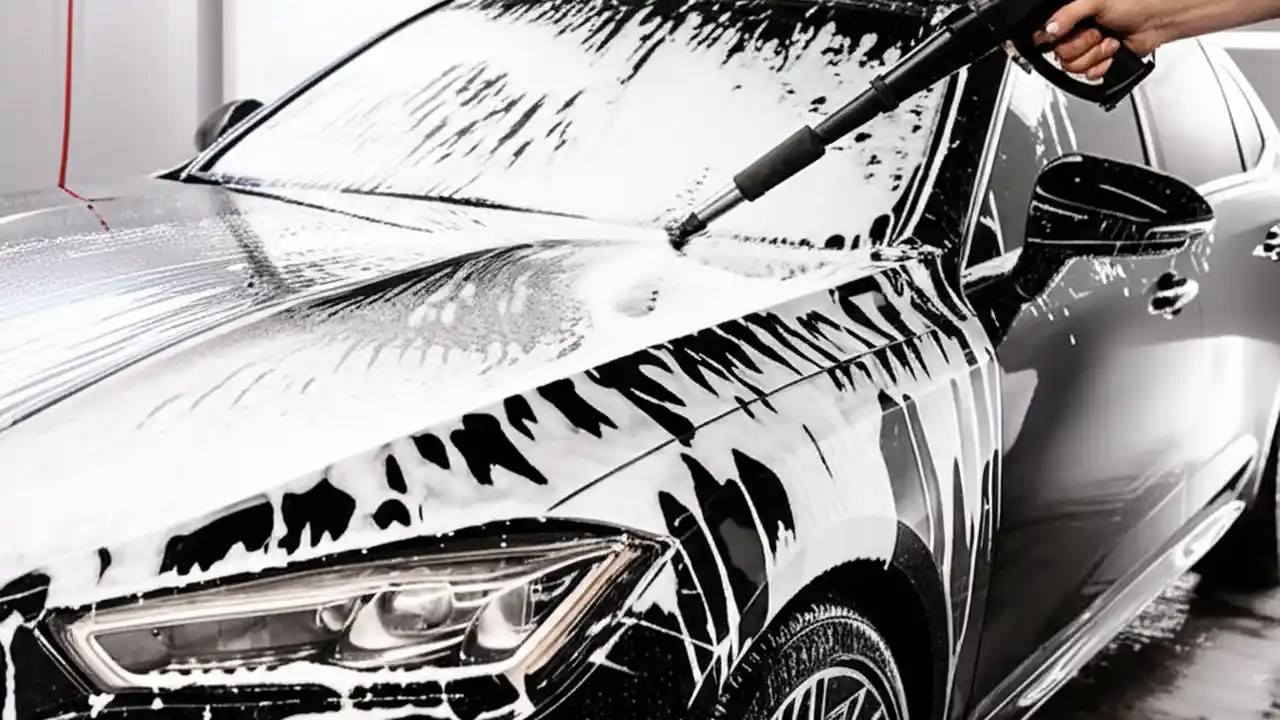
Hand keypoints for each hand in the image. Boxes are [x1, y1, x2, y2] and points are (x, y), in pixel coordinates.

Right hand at [1031, 0, 1169, 79]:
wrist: (1158, 20)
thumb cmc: (1134, 3)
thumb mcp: (1096, 1)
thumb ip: (1068, 14)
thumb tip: (1048, 29)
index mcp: (1070, 16)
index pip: (1046, 35)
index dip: (1054, 39)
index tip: (1066, 34)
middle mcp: (1075, 32)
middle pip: (1060, 55)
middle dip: (1083, 46)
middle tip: (1098, 33)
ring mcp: (1087, 49)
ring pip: (1073, 67)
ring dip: (1095, 55)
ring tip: (1109, 42)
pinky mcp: (1098, 63)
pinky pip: (1088, 76)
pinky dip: (1102, 67)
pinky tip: (1111, 54)